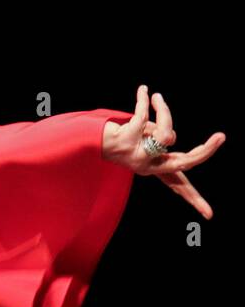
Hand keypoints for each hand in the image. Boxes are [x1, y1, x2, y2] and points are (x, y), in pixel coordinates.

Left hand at [102, 85, 224, 219]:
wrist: (85, 138)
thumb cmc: (118, 139)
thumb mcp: (145, 141)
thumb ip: (161, 139)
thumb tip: (170, 137)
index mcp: (154, 169)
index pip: (179, 187)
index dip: (194, 199)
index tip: (209, 215)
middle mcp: (147, 166)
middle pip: (185, 162)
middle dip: (206, 150)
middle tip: (221, 136)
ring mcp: (137, 154)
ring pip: (166, 132)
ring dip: (164, 112)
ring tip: (156, 99)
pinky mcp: (126, 138)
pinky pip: (142, 115)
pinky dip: (143, 101)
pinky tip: (144, 91)